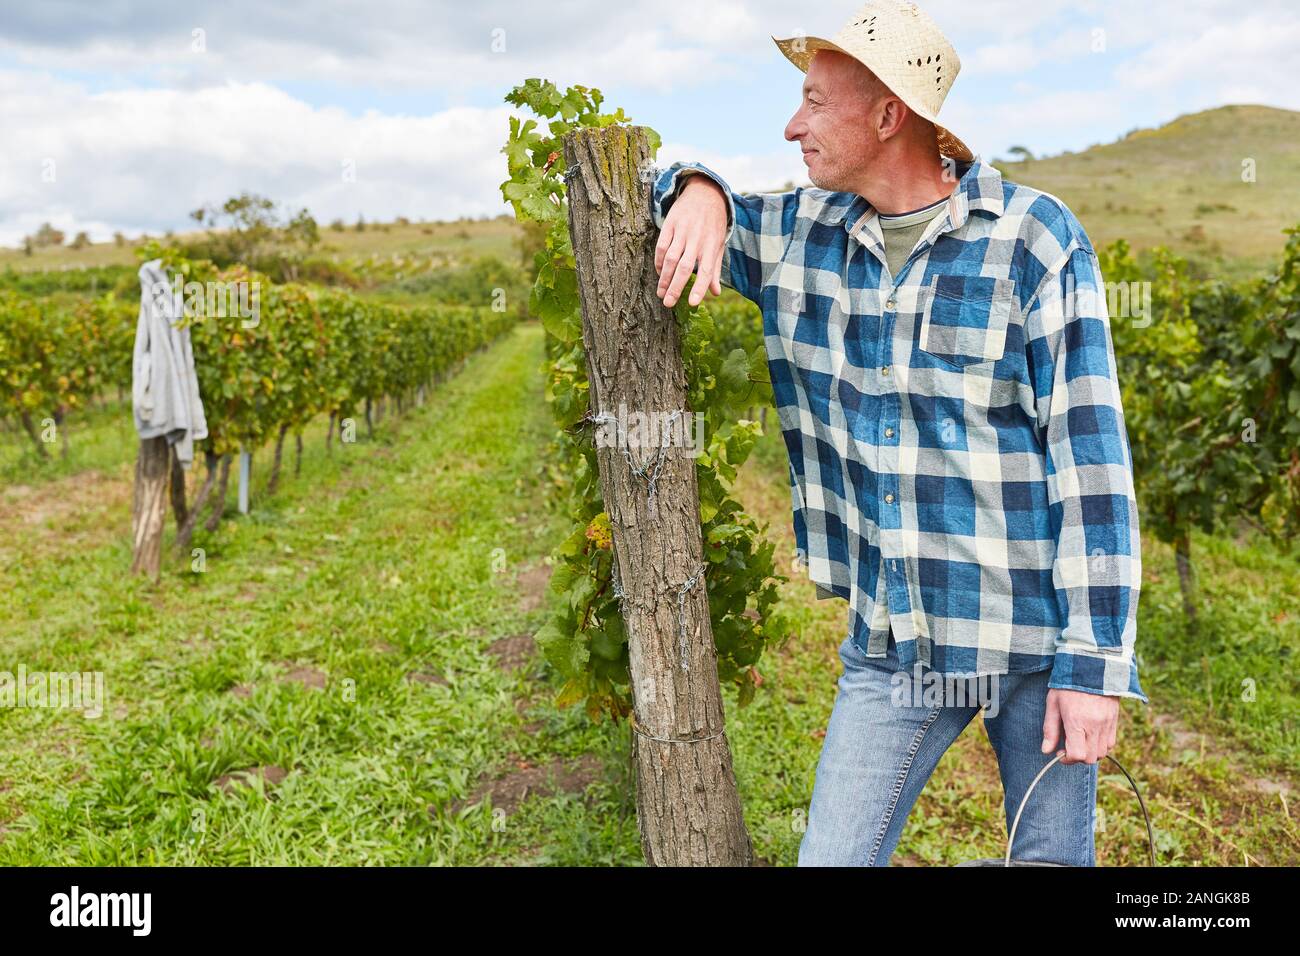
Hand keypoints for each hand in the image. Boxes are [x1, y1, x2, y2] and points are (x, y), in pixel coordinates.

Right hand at [654, 175, 727, 307]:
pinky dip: (659, 260)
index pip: (706, 271)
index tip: (692, 303)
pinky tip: (659, 272)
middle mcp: (698, 239)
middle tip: (667, 303)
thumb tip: (715, 293)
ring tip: (660, 293)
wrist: (705, 192)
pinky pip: (662, 245)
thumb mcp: (719, 244)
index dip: (699, 288)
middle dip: (675, 287)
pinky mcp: (671, 223)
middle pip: (685, 267)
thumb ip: (715, 269)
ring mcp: (683, 231)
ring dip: (664, 277)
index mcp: (712, 246)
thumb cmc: (713, 224)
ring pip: (671, 258)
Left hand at [1041, 688, 1118, 764]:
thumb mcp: (1053, 703)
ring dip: (1089, 753)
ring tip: (1079, 741)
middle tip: (1068, 747)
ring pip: (1102, 753)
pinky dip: (1100, 746)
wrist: (1091, 666)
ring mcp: (1107, 724)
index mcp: (1076, 721)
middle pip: (1090, 758)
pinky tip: (1090, 736)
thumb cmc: (1068, 685)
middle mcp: (1094, 725)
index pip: (1077, 754)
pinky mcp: (1114, 720)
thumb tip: (1046, 750)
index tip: (1060, 752)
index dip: (1067, 758)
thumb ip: (1050, 729)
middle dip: (1077, 758)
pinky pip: (1110, 743)